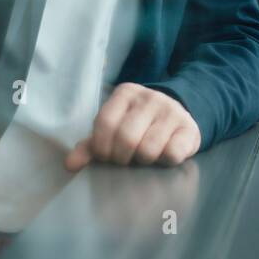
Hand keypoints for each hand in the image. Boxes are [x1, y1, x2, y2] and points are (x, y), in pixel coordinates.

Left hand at [64, 83, 200, 170]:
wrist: (177, 117)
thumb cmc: (138, 126)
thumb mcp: (113, 130)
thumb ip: (91, 146)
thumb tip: (70, 164)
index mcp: (125, 93)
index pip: (105, 123)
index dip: (102, 148)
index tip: (106, 157)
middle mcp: (149, 97)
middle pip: (126, 138)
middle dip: (121, 158)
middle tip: (125, 160)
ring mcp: (171, 111)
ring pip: (148, 148)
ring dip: (143, 161)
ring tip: (143, 157)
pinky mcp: (189, 128)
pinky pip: (172, 153)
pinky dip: (164, 161)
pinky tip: (163, 156)